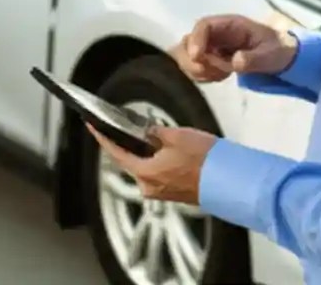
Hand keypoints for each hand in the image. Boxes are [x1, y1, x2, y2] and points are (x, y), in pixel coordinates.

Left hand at [88, 124, 216, 203]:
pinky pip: (161, 174)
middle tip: (132, 127)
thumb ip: (155, 132)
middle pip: (132, 161)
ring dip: (150, 152)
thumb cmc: (203, 159)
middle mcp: (149, 187)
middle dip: (132, 144)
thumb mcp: (176, 135)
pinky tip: (171, 150)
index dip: (103, 138)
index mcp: (144, 173)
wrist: (228, 181)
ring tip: (159, 135)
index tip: (92, 127)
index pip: (116, 153)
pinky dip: (161, 161)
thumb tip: (147, 132)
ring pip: (148, 167)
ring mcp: (162, 192)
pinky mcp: (175, 193)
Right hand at [169, 14, 297, 82]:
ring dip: (196, 69)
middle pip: (188, 41)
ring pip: (187, 55)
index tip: (197, 57)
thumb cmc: (277, 50)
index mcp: (230, 25)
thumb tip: (235, 62)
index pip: (204, 25)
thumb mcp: (271, 54)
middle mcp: (216, 34)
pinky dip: (202, 76)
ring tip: (219, 75)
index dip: (196, 40)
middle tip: (207, 73)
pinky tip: (220, 77)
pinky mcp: (210, 59)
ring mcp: (211, 46)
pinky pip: (195, 67)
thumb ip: (254, 58)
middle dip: (191, 59)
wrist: (281, 58)